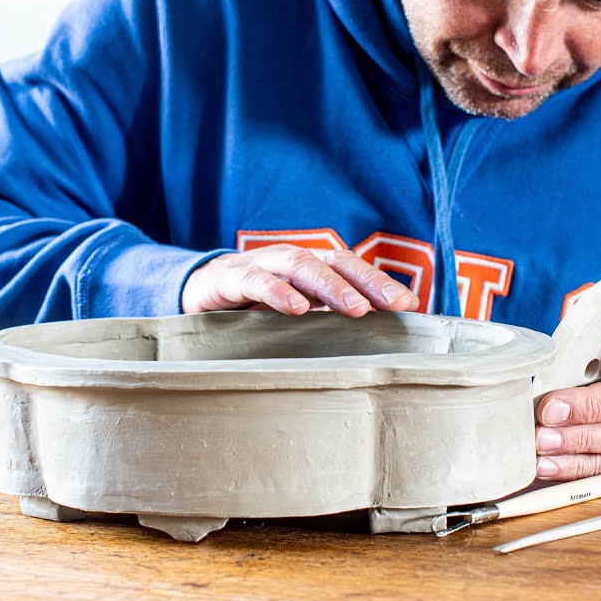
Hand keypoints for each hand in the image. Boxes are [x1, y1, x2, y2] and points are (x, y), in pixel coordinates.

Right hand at [181, 245, 419, 315]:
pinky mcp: (226, 279)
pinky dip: (276, 291)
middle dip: (365, 281)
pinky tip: (296, 308)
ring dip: (329, 285)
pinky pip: (254, 280)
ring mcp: (257, 265)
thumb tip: (374, 339)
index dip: (378, 281)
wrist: (191, 294)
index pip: (349, 266)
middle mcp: (286, 260)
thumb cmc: (248, 309)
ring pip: (298, 264)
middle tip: (392, 305)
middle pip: (331, 261)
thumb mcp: (290, 314)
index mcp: (306, 267)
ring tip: (355, 307)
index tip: (409, 305)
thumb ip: (324, 320)